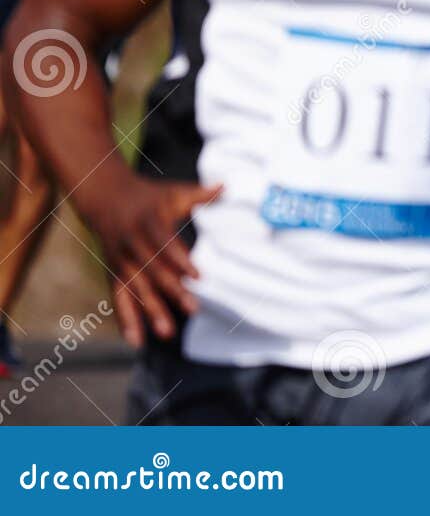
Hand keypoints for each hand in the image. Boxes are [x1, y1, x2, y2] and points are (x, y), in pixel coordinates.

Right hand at [81, 176, 220, 345]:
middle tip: (193, 309)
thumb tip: (226, 185)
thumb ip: (199, 194)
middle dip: (172, 292)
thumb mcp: (172, 192)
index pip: (166, 246)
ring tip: (167, 333)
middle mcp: (132, 245)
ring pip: (136, 290)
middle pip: (153, 272)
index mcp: (149, 224)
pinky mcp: (113, 273)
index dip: (181, 261)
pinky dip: (125, 319)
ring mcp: (121, 261)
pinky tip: (136, 341)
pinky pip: (118, 298)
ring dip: (150, 312)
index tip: (199, 277)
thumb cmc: (150, 197)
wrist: (106, 198)